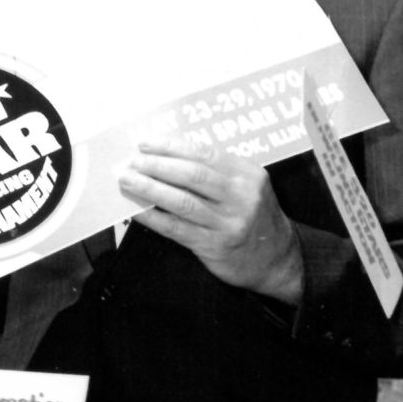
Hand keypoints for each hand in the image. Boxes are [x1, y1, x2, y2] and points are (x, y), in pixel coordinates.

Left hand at [120, 142, 305, 303]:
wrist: (277, 259)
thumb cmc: (253, 214)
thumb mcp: (245, 185)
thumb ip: (216, 170)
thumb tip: (166, 154)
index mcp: (246, 174)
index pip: (203, 153)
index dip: (170, 146)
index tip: (144, 142)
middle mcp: (240, 196)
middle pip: (192, 175)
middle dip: (156, 165)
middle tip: (130, 161)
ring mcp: (228, 223)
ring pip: (182, 201)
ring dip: (149, 189)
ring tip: (126, 180)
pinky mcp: (215, 246)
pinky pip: (177, 228)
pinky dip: (153, 217)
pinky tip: (135, 209)